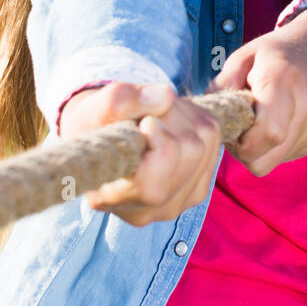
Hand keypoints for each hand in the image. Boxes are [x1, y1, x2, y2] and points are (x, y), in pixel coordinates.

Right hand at [59, 82, 221, 226]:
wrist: (103, 140)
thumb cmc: (92, 127)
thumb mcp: (92, 108)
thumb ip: (120, 101)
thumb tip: (165, 96)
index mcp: (114, 198)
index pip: (155, 177)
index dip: (158, 138)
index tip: (145, 122)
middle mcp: (150, 210)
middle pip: (189, 150)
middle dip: (172, 117)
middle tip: (147, 112)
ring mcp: (179, 203)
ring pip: (205, 142)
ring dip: (185, 115)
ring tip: (157, 116)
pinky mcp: (198, 188)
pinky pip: (214, 142)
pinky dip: (196, 122)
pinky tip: (172, 125)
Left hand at [208, 3, 306, 176]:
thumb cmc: (280, 52)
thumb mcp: (245, 56)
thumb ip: (222, 87)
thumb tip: (209, 118)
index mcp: (284, 77)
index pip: (266, 134)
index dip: (241, 142)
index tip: (234, 127)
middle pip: (265, 159)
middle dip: (246, 150)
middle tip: (243, 126)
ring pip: (275, 160)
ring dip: (262, 148)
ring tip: (263, 119)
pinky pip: (289, 155)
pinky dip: (278, 144)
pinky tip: (282, 119)